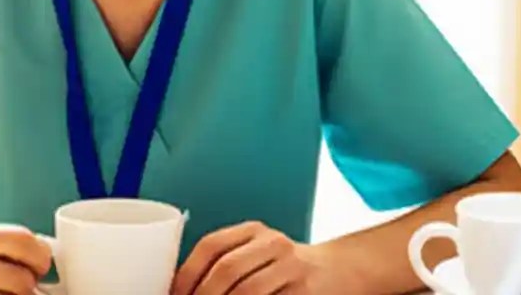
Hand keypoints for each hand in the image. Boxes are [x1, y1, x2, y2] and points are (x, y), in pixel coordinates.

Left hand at [171, 221, 340, 294]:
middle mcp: (273, 244)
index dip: (186, 274)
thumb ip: (225, 265)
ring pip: (247, 292)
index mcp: (253, 231)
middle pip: (226, 269)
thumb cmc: (286, 269)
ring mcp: (292, 268)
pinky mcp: (306, 292)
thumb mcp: (257, 254)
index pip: (211, 246)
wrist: (339, 272)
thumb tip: (181, 291)